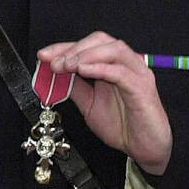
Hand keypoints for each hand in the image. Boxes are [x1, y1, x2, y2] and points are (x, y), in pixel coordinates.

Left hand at [36, 31, 172, 173]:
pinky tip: (83, 70)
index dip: (64, 47)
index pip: (88, 45)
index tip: (44, 56)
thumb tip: (55, 76)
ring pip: (113, 49)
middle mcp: (127, 65)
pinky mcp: (142, 87)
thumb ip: (75, 88)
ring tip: (67, 65)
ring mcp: (137, 74)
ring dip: (86, 54)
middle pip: (101, 40)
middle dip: (74, 48)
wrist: (144, 149)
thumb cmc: (124, 127)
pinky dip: (101, 67)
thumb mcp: (89, 105)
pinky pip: (121, 71)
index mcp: (113, 66)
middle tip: (55, 63)